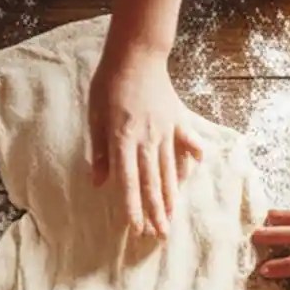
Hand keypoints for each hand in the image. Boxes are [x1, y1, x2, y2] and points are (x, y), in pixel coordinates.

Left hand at [89, 48, 204, 237]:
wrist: (137, 54)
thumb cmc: (110, 83)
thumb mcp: (95, 115)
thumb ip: (100, 150)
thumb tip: (100, 181)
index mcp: (123, 140)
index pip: (128, 182)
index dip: (132, 207)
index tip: (136, 228)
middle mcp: (147, 140)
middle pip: (152, 182)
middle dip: (156, 212)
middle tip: (161, 235)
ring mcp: (166, 131)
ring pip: (170, 170)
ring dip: (171, 195)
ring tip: (173, 216)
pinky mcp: (178, 120)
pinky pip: (187, 143)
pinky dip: (191, 157)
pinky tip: (194, 170)